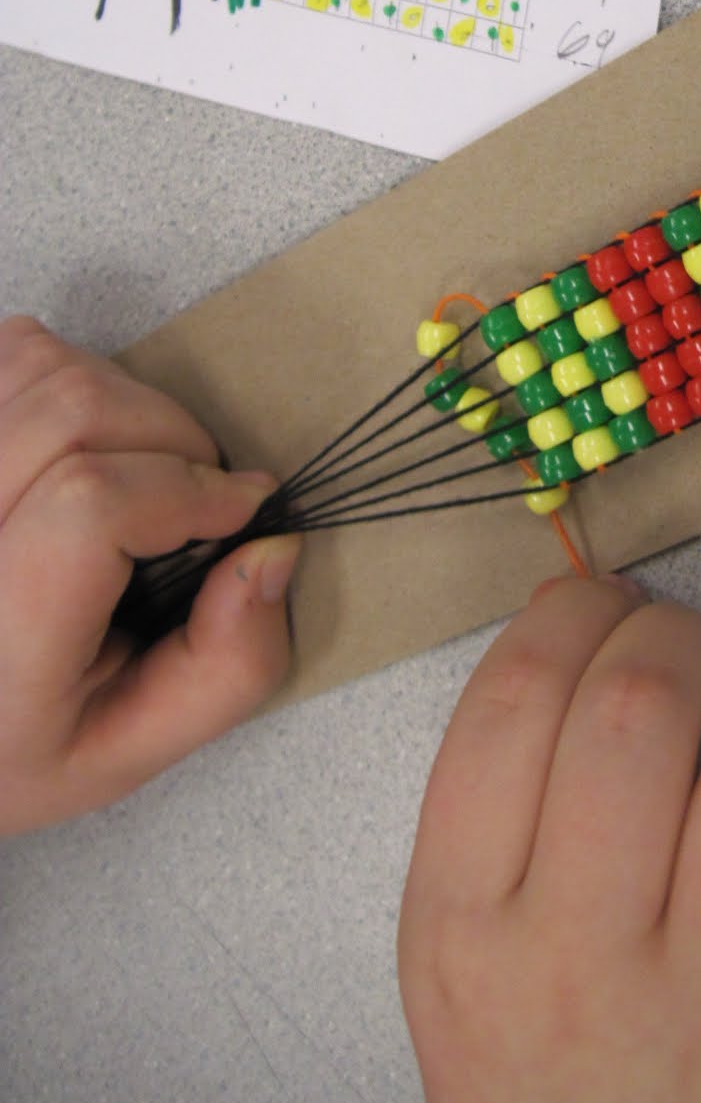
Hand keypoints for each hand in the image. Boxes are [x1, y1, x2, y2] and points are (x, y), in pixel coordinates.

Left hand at [0, 317, 298, 834]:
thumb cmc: (13, 743)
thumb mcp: (129, 751)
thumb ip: (227, 667)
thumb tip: (273, 549)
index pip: (89, 505)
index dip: (189, 490)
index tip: (241, 511)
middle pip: (73, 412)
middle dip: (174, 438)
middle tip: (199, 494)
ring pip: (43, 366)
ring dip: (128, 402)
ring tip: (145, 468)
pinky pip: (14, 351)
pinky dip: (69, 376)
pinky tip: (86, 442)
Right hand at [399, 575, 700, 1102]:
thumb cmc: (552, 1087)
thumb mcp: (464, 954)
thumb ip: (497, 791)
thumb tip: (578, 612)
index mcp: (467, 932)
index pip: (510, 703)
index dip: (574, 614)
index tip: (606, 608)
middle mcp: (581, 969)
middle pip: (638, 710)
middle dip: (678, 638)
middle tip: (690, 654)